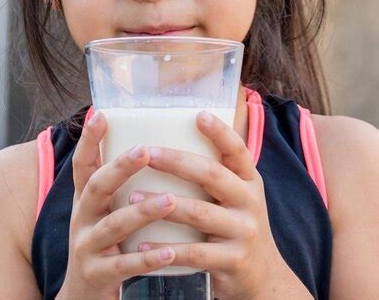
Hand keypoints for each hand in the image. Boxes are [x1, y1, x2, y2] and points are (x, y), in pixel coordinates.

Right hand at [59, 110, 177, 299]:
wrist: (82, 298)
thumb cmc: (104, 244)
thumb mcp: (103, 212)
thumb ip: (118, 186)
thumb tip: (148, 145)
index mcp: (85, 200)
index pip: (83, 164)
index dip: (89, 140)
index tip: (101, 114)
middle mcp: (82, 218)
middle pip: (96, 187)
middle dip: (119, 167)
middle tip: (145, 150)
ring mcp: (87, 247)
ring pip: (113, 225)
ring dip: (142, 211)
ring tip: (169, 199)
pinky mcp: (97, 276)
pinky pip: (124, 265)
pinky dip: (147, 257)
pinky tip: (170, 251)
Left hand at [128, 110, 282, 299]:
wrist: (263, 279)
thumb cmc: (237, 228)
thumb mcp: (237, 197)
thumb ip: (217, 175)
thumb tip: (175, 141)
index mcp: (249, 181)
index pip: (238, 150)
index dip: (220, 132)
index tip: (199, 115)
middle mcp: (250, 202)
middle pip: (213, 175)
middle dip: (177, 162)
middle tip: (147, 153)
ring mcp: (244, 232)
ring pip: (200, 213)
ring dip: (162, 205)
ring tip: (131, 197)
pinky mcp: (232, 261)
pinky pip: (194, 254)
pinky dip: (165, 249)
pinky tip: (141, 244)